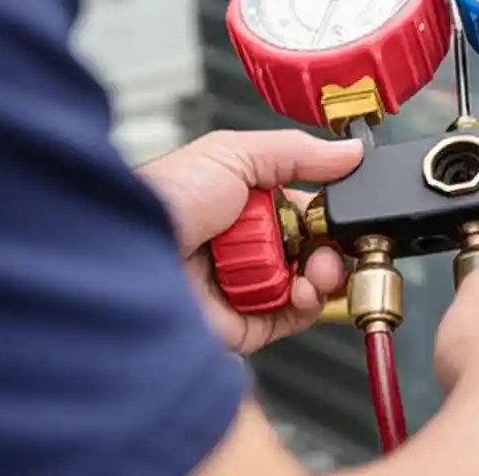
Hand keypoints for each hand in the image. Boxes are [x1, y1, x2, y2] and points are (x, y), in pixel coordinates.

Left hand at [136, 130, 361, 355]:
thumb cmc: (163, 200)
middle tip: (331, 244)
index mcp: (245, 204)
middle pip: (313, 249)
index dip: (329, 213)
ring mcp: (246, 286)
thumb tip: (350, 153)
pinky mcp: (245, 324)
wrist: (127, 257)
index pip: (306, 210)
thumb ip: (298, 153)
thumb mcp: (234, 153)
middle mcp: (247, 246)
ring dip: (323, 276)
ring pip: (310, 284)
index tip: (345, 211)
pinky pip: (293, 318)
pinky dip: (307, 305)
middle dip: (331, 247)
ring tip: (315, 270)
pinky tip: (302, 291)